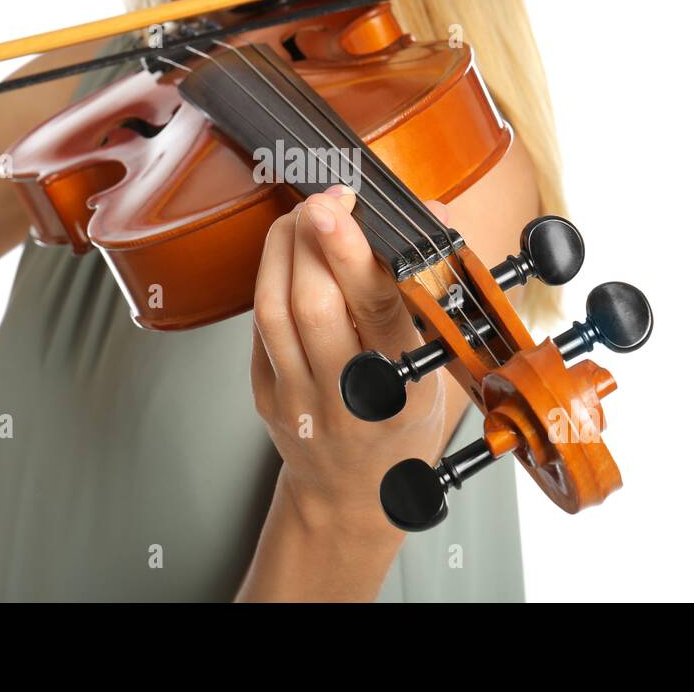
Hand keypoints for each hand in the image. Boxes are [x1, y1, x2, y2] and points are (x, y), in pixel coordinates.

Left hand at [250, 184, 452, 534]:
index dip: (353, 251)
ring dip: (285, 247)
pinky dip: (272, 275)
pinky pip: (259, 323)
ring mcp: (297, 397)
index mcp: (399, 387)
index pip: (375, 310)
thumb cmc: (401, 424)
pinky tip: (290, 253)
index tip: (347, 205)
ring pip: (274, 308)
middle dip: (312, 237)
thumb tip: (434, 213)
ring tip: (306, 215)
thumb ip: (429, 291)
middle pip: (312, 303)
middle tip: (327, 198)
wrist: (352, 495)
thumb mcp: (433, 366)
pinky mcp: (264, 392)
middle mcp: (344, 395)